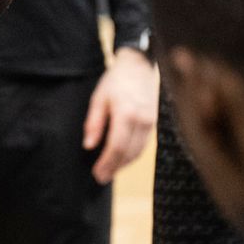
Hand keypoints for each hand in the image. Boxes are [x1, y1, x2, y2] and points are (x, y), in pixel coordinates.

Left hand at [83, 47, 158, 185]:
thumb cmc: (116, 80)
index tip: (97, 174)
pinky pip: (143, 145)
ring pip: (138, 152)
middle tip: (101, 177)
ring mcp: (151, 123)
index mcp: (126, 114)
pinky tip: (121, 158)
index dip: (107, 164)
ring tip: (109, 171)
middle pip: (128, 153)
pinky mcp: (154, 123)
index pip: (117, 147)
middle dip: (114, 168)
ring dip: (123, 164)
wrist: (139, 66)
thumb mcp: (98, 97)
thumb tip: (89, 145)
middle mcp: (142, 121)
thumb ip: (94, 122)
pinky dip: (132, 155)